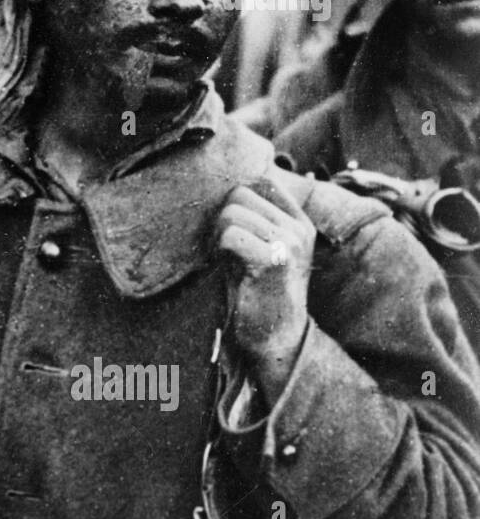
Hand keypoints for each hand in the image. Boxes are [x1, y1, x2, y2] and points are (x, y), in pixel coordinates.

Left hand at [214, 178, 314, 398]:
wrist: (275, 338)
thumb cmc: (259, 291)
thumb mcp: (261, 247)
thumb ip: (253, 219)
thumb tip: (224, 188)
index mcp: (299, 222)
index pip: (263, 180)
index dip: (237, 197)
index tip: (230, 224)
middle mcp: (299, 229)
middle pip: (242, 192)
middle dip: (222, 215)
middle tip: (221, 244)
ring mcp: (290, 242)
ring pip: (233, 211)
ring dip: (218, 232)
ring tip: (223, 256)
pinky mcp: (274, 260)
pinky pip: (231, 235)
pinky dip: (219, 248)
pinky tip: (224, 264)